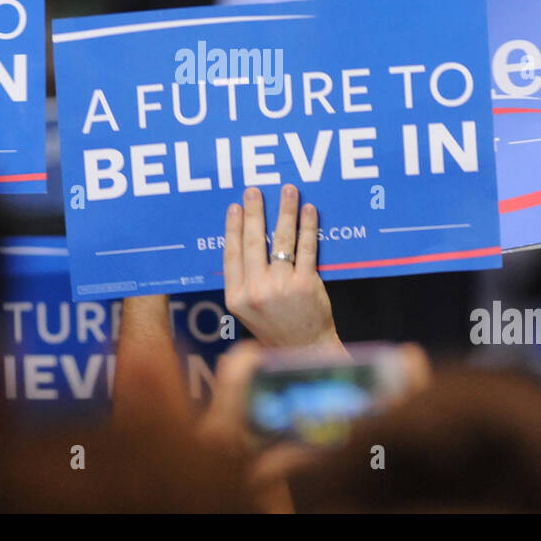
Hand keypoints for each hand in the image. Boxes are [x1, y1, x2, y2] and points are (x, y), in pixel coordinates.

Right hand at [223, 185, 341, 349]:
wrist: (305, 350)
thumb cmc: (276, 328)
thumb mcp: (247, 312)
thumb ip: (243, 283)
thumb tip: (242, 243)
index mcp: (236, 298)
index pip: (231, 255)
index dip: (232, 228)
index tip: (235, 207)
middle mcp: (256, 291)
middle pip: (253, 242)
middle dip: (254, 212)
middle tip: (254, 190)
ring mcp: (282, 287)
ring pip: (280, 240)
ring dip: (284, 211)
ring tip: (287, 191)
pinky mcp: (306, 285)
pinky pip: (306, 249)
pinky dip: (307, 227)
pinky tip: (308, 211)